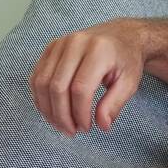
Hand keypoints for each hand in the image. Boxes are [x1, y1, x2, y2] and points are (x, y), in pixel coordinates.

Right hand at [30, 18, 146, 135]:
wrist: (121, 35)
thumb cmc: (126, 60)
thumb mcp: (130, 83)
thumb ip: (115, 104)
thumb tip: (102, 126)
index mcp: (99, 50)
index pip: (81, 88)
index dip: (80, 113)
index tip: (86, 128)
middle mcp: (76, 43)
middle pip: (58, 86)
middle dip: (62, 115)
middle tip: (71, 131)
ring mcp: (60, 43)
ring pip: (42, 83)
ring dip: (48, 109)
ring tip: (61, 125)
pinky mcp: (50, 47)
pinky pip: (37, 76)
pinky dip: (40, 97)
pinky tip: (52, 111)